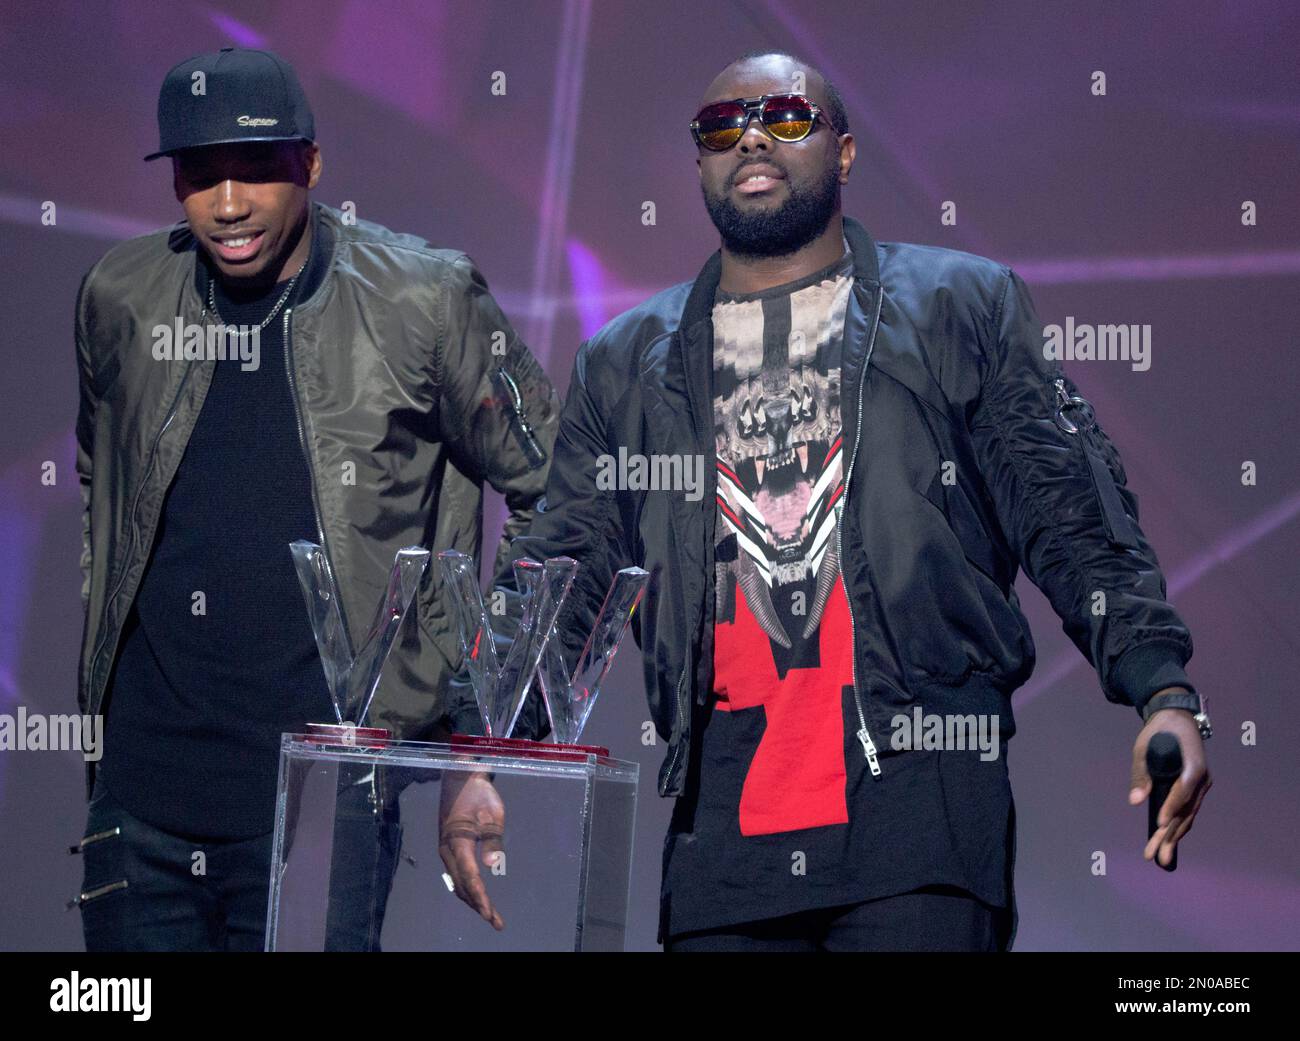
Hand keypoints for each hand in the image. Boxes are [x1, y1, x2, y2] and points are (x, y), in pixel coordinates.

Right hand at [438, 770, 505, 929]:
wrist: (460, 777)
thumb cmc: (479, 794)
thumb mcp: (492, 815)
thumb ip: (493, 841)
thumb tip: (493, 866)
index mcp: (457, 841)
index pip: (470, 877)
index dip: (481, 898)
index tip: (490, 915)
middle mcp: (447, 850)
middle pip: (463, 885)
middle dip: (479, 905)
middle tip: (497, 922)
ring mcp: (446, 849)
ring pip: (458, 883)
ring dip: (473, 900)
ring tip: (489, 914)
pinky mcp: (449, 847)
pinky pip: (457, 874)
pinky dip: (467, 889)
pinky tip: (476, 896)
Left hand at [1129, 705, 1211, 866]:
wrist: (1177, 718)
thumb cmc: (1159, 730)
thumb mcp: (1143, 747)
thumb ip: (1140, 774)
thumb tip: (1135, 801)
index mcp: (1194, 765)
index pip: (1183, 790)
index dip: (1172, 808)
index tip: (1159, 825)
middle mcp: (1202, 779)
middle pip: (1186, 811)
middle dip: (1170, 835)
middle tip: (1156, 856)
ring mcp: (1202, 786)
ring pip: (1188, 816)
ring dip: (1173, 837)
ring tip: (1160, 858)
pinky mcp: (1196, 790)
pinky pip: (1187, 811)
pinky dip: (1178, 827)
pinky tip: (1167, 842)